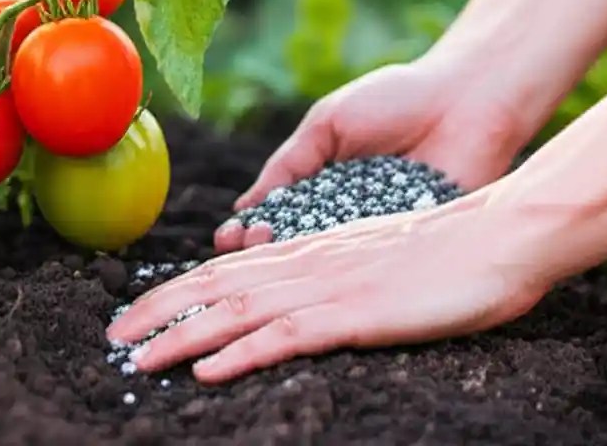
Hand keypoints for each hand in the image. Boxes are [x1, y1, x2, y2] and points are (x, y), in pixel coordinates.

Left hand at [108, 193, 549, 383]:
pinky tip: (207, 370)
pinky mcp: (355, 315)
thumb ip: (324, 271)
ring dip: (179, 337)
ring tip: (138, 359)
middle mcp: (303, 265)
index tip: (133, 314)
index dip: (171, 292)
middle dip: (155, 312)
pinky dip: (241, 353)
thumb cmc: (441, 251)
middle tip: (112, 340)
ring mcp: (327, 289)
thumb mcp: (367, 257)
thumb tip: (290, 297)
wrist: (495, 236)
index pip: (222, 272)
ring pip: (235, 313)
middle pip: (212, 288)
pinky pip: (286, 336)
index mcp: (305, 251)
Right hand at [218, 54, 527, 252]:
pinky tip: (322, 269)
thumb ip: (290, 162)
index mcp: (323, 182)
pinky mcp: (413, 238)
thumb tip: (247, 205)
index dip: (254, 227)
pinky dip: (347, 265)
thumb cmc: (396, 99)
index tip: (230, 237)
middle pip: (300, 240)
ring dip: (301, 262)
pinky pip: (375, 256)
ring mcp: (379, 228)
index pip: (278, 213)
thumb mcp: (328, 123)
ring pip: (332, 254)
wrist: (467, 97)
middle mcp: (347, 210)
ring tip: (272, 264)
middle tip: (243, 257)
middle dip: (268, 252)